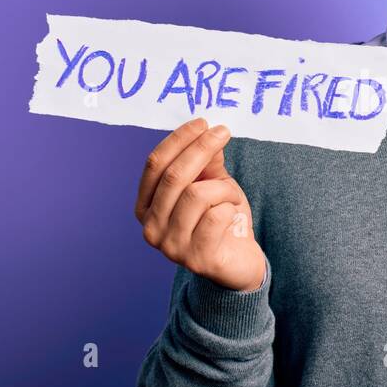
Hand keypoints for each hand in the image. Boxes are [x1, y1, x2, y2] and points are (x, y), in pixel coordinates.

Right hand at [135, 117, 266, 291]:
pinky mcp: (195, 259)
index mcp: (146, 206)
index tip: (203, 122)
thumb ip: (205, 161)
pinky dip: (230, 208)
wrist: (239, 263)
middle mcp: (151, 228)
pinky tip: (232, 216)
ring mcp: (170, 246)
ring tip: (232, 195)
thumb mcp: (212, 184)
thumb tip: (205, 130)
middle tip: (223, 132)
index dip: (178, 140)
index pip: (154, 164)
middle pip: (173, 176)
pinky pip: (215, 216)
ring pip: (196, 195)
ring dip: (223, 187)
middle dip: (200, 148)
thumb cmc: (221, 221)